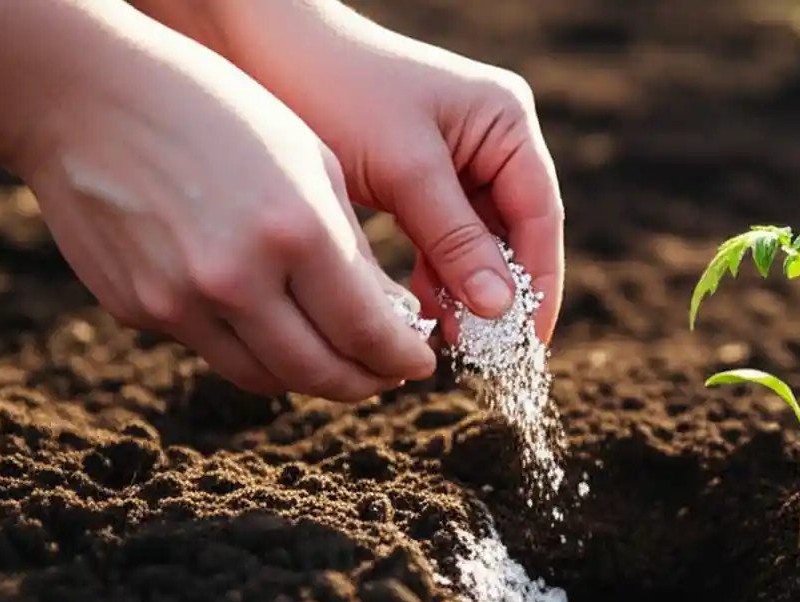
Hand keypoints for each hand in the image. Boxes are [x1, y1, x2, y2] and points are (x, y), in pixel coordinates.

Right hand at [20, 10, 435, 400]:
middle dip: (365, 383)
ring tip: (338, 362)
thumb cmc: (220, 114)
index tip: (419, 362)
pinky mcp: (140, 311)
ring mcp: (181, 302)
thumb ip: (353, 252)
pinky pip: (214, 352)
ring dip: (312, 379)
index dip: (401, 358)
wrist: (88, 96)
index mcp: (296, 231)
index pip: (367, 332)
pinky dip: (254, 352)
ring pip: (266, 378)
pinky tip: (274, 329)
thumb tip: (390, 320)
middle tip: (385, 375)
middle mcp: (238, 278)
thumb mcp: (312, 164)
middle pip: (320, 372)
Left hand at [180, 0, 565, 341]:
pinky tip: (423, 315)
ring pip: (478, 244)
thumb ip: (456, 240)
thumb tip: (500, 310)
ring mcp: (458, 162)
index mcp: (506, 123)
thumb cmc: (336, 90)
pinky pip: (443, 241)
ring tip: (452, 343)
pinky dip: (436, 278)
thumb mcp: (405, 169)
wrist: (260, 48)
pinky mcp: (419, 181)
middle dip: (503, 294)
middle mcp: (492, 141)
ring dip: (468, 292)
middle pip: (516, 234)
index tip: (526, 343)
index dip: (539, 283)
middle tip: (489, 355)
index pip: (539, 215)